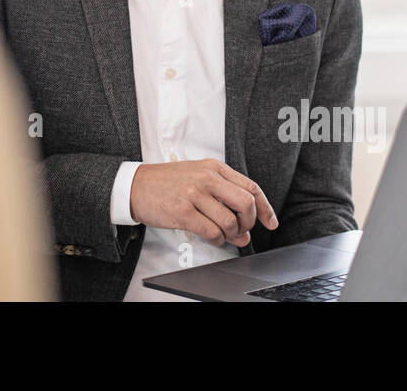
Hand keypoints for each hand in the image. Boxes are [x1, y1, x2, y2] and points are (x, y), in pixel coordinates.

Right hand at [129, 158, 277, 247]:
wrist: (136, 185)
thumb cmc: (167, 183)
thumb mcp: (198, 178)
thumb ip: (223, 198)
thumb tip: (244, 231)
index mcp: (214, 167)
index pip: (251, 187)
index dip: (265, 208)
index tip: (270, 221)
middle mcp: (207, 177)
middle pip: (246, 203)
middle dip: (248, 222)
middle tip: (242, 230)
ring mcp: (195, 193)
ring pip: (230, 221)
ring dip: (231, 235)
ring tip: (223, 235)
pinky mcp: (183, 211)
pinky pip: (212, 232)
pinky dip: (217, 240)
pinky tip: (211, 237)